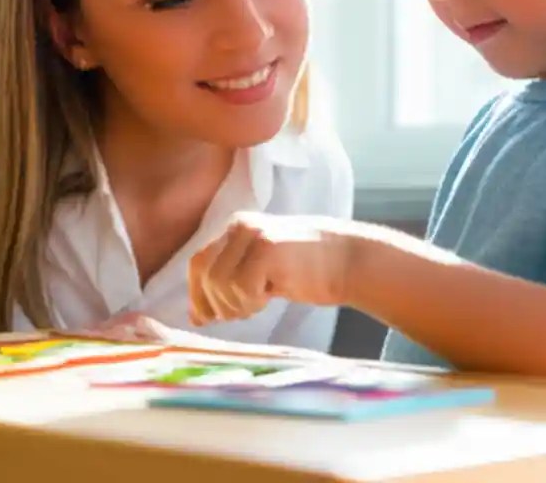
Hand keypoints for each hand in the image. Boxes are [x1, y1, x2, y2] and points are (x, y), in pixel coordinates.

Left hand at [188, 213, 356, 325]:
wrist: (350, 260)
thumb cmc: (309, 270)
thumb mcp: (262, 273)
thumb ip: (229, 285)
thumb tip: (196, 318)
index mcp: (236, 229)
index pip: (198, 264)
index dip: (198, 295)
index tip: (208, 318)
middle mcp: (241, 226)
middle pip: (205, 275)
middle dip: (218, 304)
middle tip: (247, 310)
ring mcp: (254, 235)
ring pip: (220, 284)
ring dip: (237, 305)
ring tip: (262, 301)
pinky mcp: (268, 248)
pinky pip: (241, 287)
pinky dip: (252, 301)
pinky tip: (271, 295)